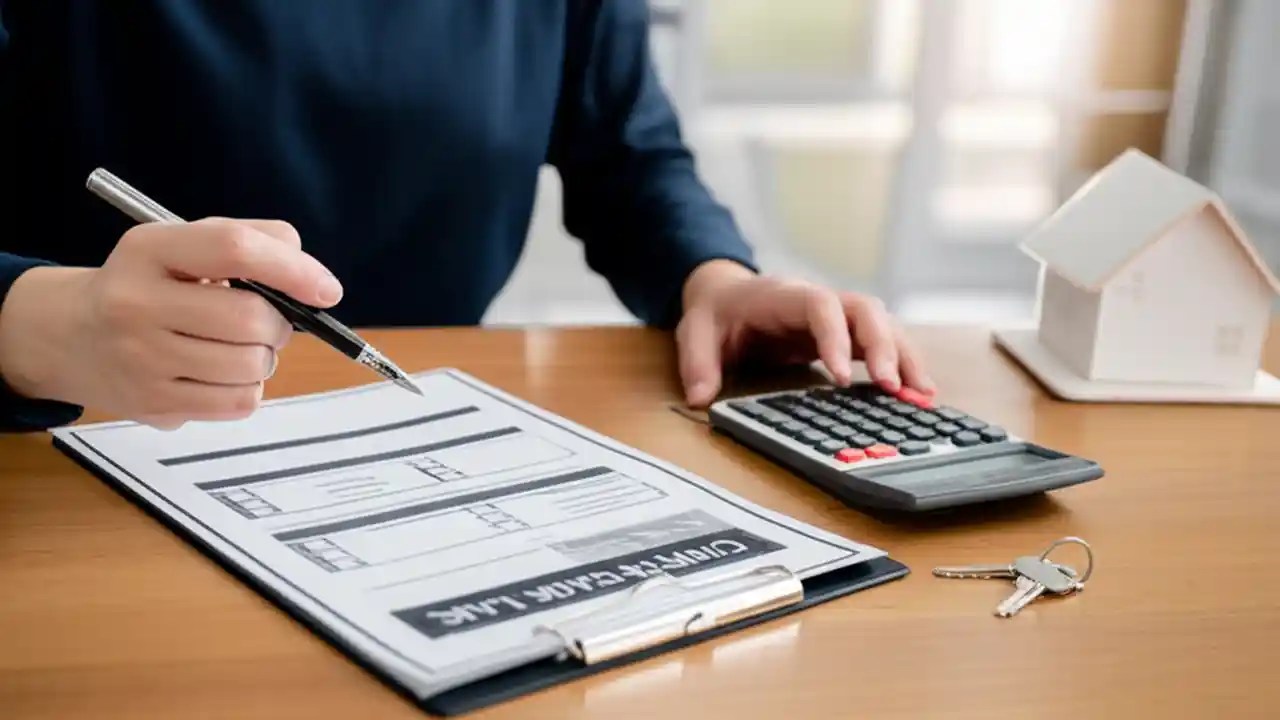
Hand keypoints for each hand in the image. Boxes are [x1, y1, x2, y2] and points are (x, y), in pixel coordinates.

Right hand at [0, 218, 341, 428]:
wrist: (72, 335)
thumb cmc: (152, 284)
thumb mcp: (185, 245)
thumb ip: (251, 243)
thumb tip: (310, 276)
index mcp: (149, 250)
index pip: (233, 249)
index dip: (292, 269)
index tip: (327, 289)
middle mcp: (136, 304)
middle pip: (250, 319)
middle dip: (278, 323)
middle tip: (265, 322)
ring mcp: (141, 360)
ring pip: (252, 366)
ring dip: (264, 358)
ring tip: (235, 346)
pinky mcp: (154, 404)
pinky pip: (240, 402)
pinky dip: (248, 388)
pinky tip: (220, 372)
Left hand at [676, 260, 932, 406]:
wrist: (727, 294)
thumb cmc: (717, 312)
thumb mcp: (695, 331)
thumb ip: (697, 362)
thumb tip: (700, 398)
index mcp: (785, 295)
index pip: (820, 306)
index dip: (836, 338)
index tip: (842, 377)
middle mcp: (820, 301)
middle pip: (865, 310)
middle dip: (883, 346)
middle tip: (892, 387)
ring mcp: (838, 317)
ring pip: (883, 325)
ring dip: (904, 357)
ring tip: (921, 396)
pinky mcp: (847, 334)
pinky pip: (883, 344)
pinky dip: (902, 365)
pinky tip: (918, 394)